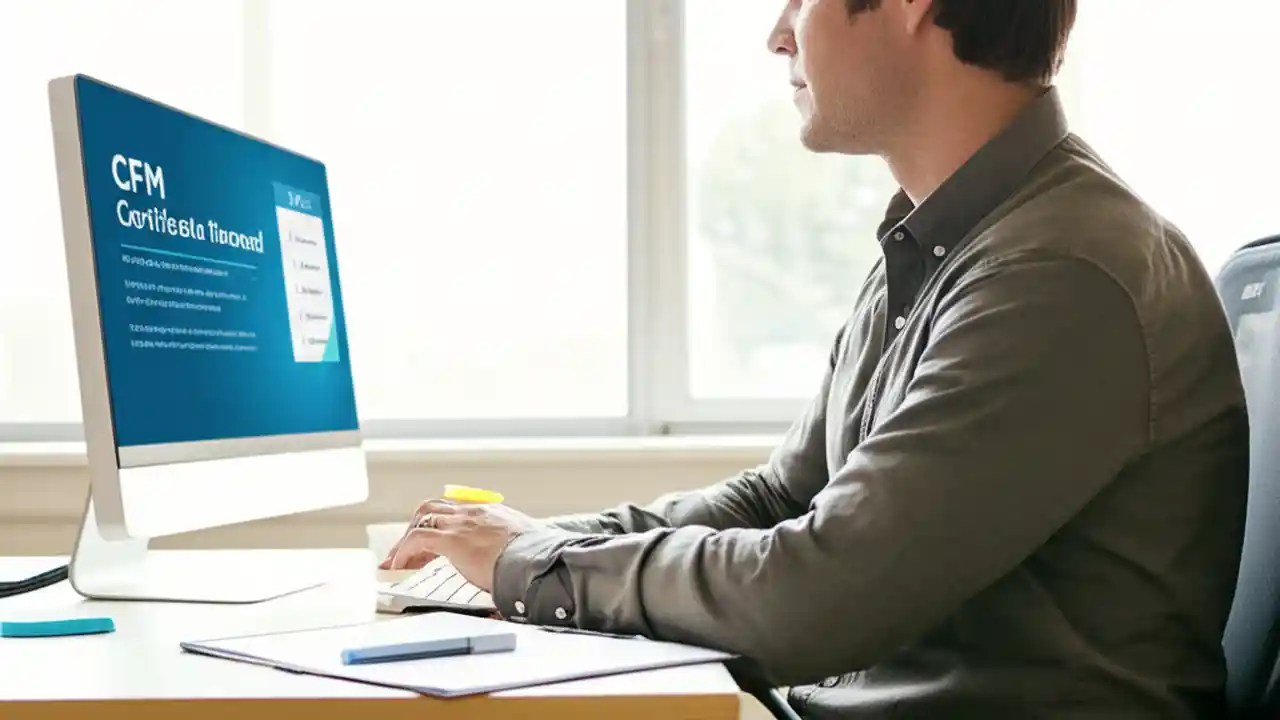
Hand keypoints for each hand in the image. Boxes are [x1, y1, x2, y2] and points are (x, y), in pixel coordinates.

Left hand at [381, 501, 539, 591]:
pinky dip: (403, 552)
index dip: (440, 526)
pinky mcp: (451, 540)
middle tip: (408, 551)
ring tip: (397, 560)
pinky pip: (417, 538)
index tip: (433, 546)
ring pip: (421, 518)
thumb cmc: (538, 561)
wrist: (538, 562)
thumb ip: (512, 555)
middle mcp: (474, 512)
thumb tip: (511, 578)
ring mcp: (462, 523)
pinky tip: (398, 567)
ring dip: (406, 539)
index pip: (457, 512)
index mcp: (492, 513)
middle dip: (417, 526)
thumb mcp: (525, 549)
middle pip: (434, 508)